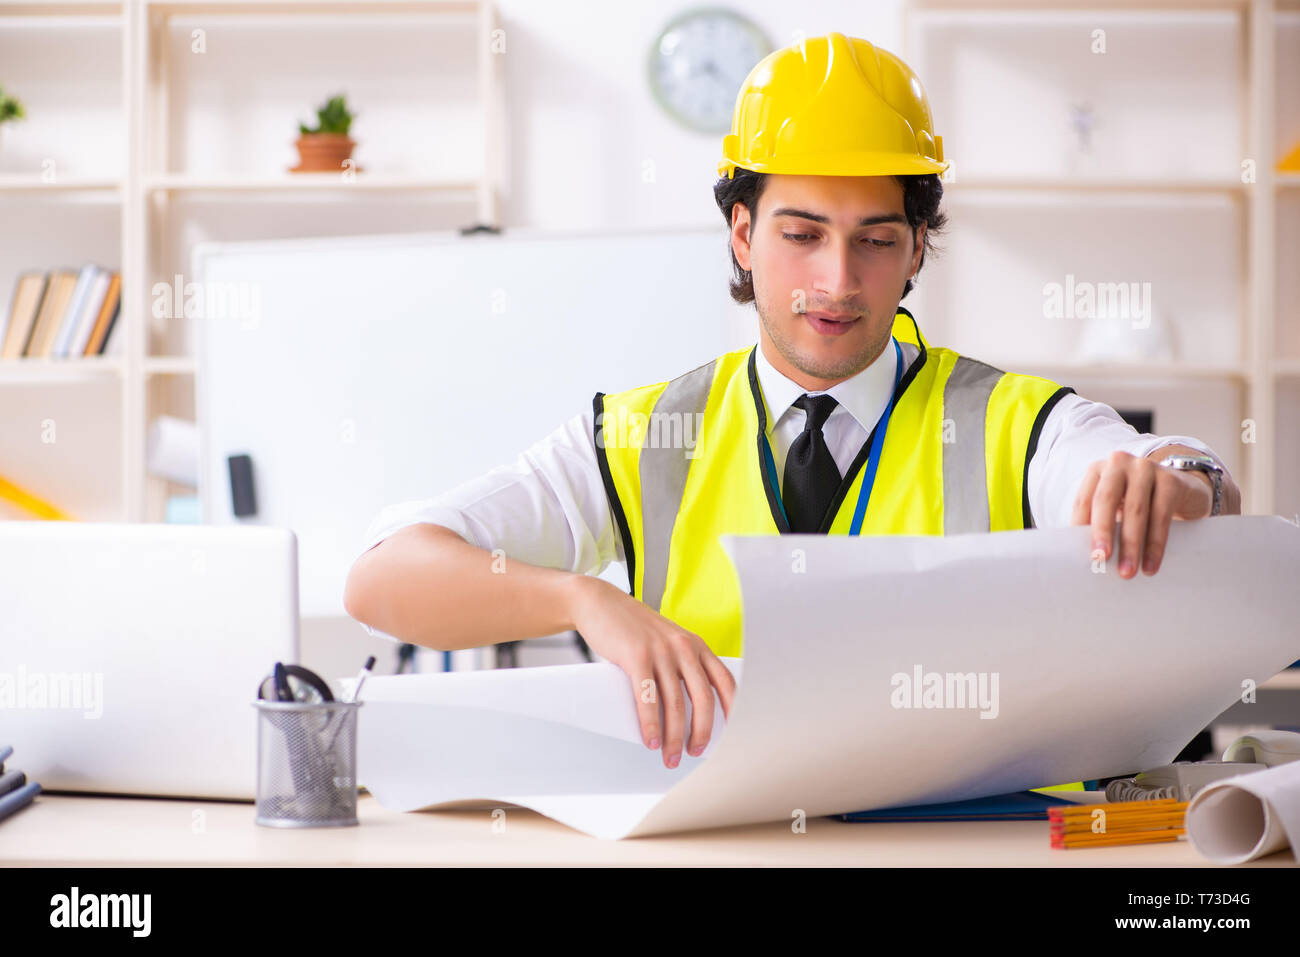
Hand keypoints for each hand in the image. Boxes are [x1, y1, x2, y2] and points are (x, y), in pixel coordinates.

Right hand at [567, 575, 736, 768]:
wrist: (600, 602)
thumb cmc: (632, 627)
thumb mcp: (666, 640)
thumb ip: (680, 664)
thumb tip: (687, 706)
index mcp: (696, 645)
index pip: (725, 681)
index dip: (731, 710)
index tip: (729, 734)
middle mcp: (684, 647)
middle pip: (703, 698)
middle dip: (702, 732)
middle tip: (695, 752)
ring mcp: (661, 651)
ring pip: (675, 703)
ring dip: (674, 736)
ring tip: (669, 756)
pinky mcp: (637, 656)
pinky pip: (648, 697)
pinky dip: (651, 724)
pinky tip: (651, 740)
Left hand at [1069, 449, 1213, 577]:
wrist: (1183, 490)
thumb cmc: (1139, 503)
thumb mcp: (1116, 506)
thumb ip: (1100, 522)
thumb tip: (1088, 557)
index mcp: (1098, 470)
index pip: (1084, 499)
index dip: (1081, 527)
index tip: (1081, 551)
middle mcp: (1119, 463)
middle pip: (1106, 500)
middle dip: (1102, 532)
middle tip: (1101, 560)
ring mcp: (1146, 468)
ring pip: (1135, 510)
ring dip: (1131, 545)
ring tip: (1127, 572)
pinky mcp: (1171, 480)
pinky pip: (1161, 515)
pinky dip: (1155, 544)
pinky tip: (1151, 564)